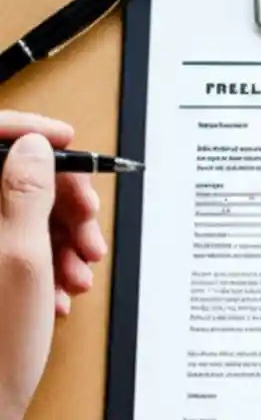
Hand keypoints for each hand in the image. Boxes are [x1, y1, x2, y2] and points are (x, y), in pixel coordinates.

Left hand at [0, 112, 106, 419]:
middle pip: (13, 177)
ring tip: (80, 269)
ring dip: (62, 238)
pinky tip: (60, 288)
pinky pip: (18, 244)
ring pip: (22, 213)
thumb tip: (34, 146)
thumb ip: (26, 193)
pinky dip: (47, 260)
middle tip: (88, 224)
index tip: (68, 142)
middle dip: (62, 200)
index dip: (30, 132)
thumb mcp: (22, 259)